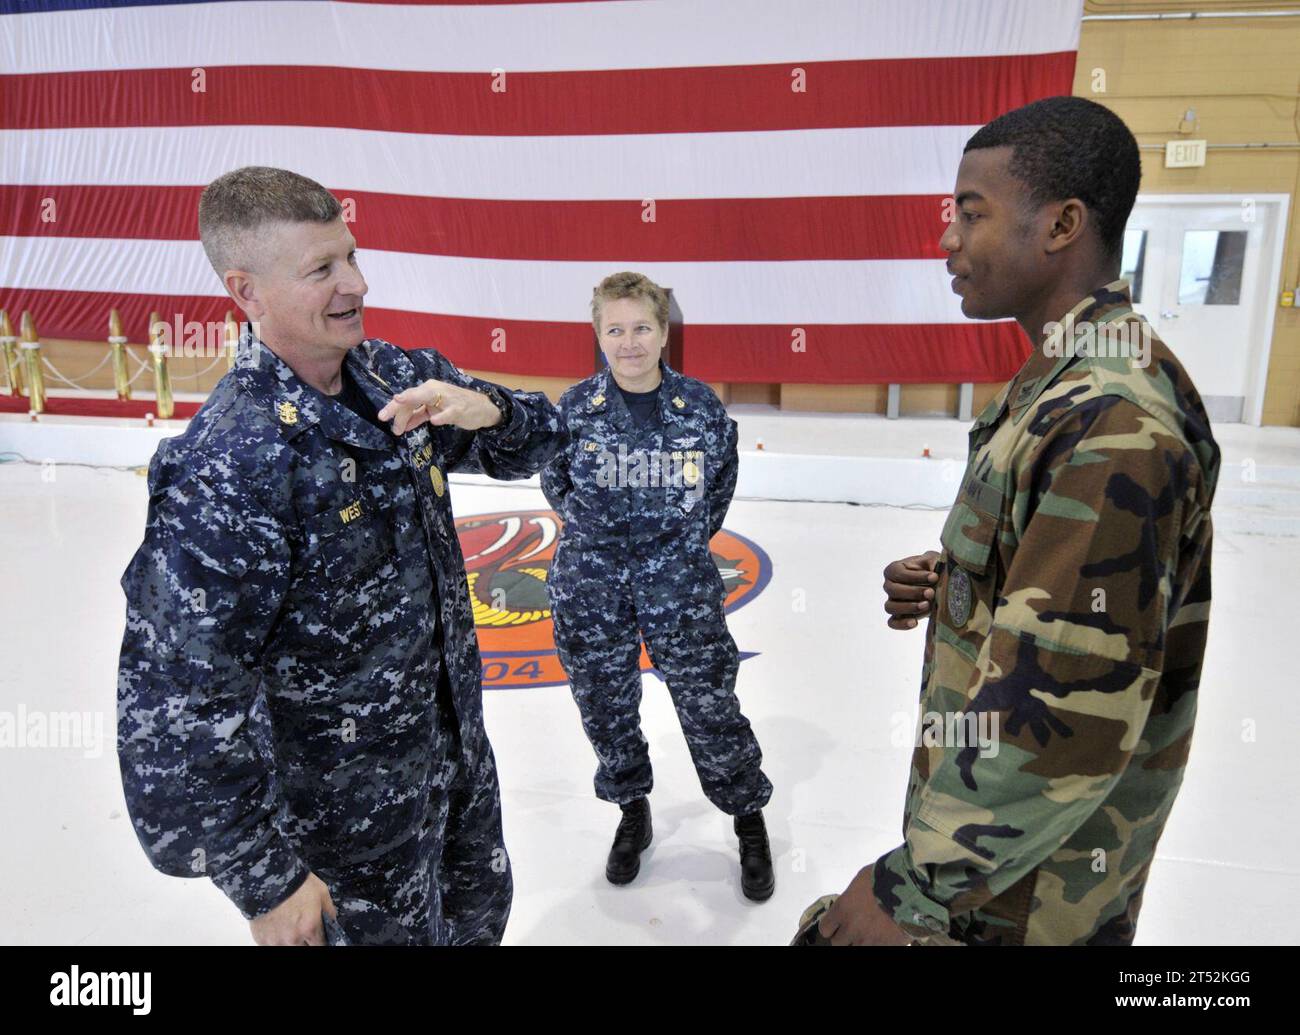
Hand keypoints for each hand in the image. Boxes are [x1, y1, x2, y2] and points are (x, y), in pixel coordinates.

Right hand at [249, 872, 336, 945]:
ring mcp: (275, 941)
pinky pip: (272, 944)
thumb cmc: (295, 882)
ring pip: (287, 946)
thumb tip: (332, 922)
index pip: (320, 945)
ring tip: (286, 923)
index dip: (319, 939)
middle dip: (304, 939)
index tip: (317, 936)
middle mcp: (293, 939)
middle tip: (301, 926)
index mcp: (309, 928)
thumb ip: (329, 911)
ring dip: (288, 939)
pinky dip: (275, 937)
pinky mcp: (261, 939)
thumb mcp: (321, 892)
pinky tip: (276, 924)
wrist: (268, 878)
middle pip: (303, 947)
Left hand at [377, 379, 501, 434]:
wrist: (482, 408)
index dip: (393, 407)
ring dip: (413, 411)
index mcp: (428, 390)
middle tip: (383, 419)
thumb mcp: (434, 411)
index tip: (382, 416)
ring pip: (426, 400)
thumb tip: (401, 425)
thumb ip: (418, 416)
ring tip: (402, 421)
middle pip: (412, 398)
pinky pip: (448, 412)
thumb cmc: (455, 407)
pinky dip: (441, 416)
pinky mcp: (459, 408)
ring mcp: (447, 399)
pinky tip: (434, 421)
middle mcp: (435, 390)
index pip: (407, 398)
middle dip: (397, 408)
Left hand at [818, 865, 910, 945]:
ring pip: (855, 948)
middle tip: (854, 928)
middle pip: (838, 943)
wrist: (908, 890)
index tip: (837, 923)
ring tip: (869, 932)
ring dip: (860, 941)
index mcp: (841, 910)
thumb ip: (851, 898)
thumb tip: (850, 903)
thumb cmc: (881, 878)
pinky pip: (875, 948)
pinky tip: (882, 935)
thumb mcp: (859, 882)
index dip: (831, 927)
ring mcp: (867, 941)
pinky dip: (877, 943)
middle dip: (845, 936)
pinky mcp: (884, 946)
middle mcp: (850, 929)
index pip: (825, 929)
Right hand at [883, 550, 940, 629]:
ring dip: (908, 607)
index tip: (934, 576)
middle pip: (892, 591)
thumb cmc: (934, 569)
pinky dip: (901, 624)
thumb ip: (932, 560)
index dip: (916, 576)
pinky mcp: (898, 616)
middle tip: (931, 592)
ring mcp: (893, 601)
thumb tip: (936, 567)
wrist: (940, 584)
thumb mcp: (934, 560)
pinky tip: (915, 622)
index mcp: (895, 569)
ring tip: (927, 606)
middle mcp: (890, 585)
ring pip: (890, 607)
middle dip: (913, 592)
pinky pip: (892, 623)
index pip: (898, 573)